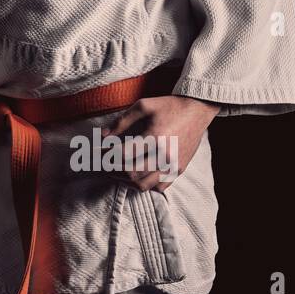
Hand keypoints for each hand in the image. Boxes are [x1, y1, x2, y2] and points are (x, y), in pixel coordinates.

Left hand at [99, 95, 217, 191]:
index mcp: (154, 137)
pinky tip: (136, 175)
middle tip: (103, 164)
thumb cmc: (168, 106)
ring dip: (126, 180)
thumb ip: (121, 121)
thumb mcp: (143, 106)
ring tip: (116, 171)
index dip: (106, 155)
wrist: (197, 110)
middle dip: (112, 170)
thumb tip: (102, 136)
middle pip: (131, 173)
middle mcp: (164, 155)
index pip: (122, 155)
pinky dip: (144, 185)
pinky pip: (159, 187)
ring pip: (143, 185)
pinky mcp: (179, 169)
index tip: (97, 152)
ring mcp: (173, 165)